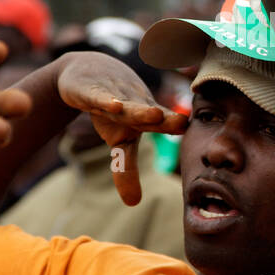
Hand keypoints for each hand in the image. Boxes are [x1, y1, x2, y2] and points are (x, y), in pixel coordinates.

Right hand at [56, 51, 187, 204]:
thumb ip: (127, 170)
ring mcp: (110, 95)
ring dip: (139, 109)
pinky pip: (97, 96)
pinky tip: (113, 106)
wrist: (87, 71)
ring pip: (125, 103)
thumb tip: (133, 203)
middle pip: (147, 112)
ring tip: (154, 114)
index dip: (173, 124)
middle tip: (180, 123)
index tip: (187, 128)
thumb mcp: (118, 140)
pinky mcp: (87, 90)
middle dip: (164, 118)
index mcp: (142, 116)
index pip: (160, 123)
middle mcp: (131, 104)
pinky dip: (104, 100)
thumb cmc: (114, 109)